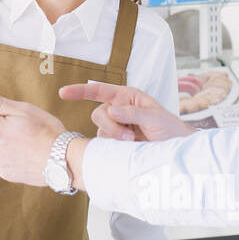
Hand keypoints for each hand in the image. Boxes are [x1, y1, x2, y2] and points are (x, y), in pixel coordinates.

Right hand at [57, 82, 191, 141]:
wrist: (175, 149)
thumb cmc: (169, 129)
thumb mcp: (155, 118)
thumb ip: (133, 112)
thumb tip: (112, 110)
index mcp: (127, 96)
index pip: (99, 90)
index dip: (80, 91)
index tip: (63, 93)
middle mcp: (118, 108)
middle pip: (98, 113)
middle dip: (111, 126)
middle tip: (129, 136)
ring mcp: (115, 124)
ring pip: (101, 129)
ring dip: (114, 136)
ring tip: (133, 141)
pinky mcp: (114, 140)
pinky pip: (104, 142)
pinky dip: (113, 145)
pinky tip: (128, 146)